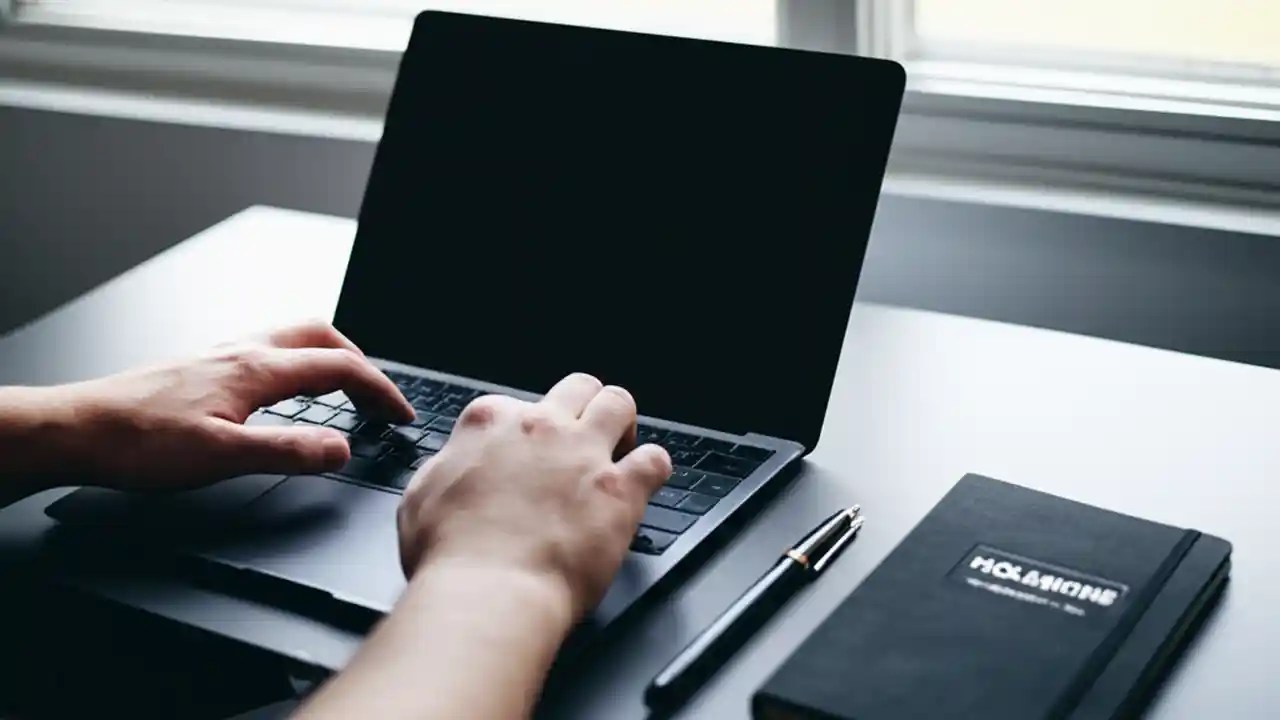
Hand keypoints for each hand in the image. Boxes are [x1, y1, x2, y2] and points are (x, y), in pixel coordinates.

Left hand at [37, 321, 413, 491]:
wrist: (79, 430)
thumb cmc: (138, 442)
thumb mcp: (222, 456)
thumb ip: (289, 450)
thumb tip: (342, 448)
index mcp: (256, 369)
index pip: (340, 367)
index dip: (380, 391)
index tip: (401, 415)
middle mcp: (242, 352)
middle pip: (322, 337)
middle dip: (361, 362)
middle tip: (378, 397)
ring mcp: (222, 357)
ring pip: (292, 341)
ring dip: (329, 358)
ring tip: (343, 390)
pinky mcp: (205, 369)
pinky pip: (267, 353)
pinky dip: (297, 366)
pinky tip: (283, 394)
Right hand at [397, 372, 672, 618]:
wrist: (486, 595)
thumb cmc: (449, 558)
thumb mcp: (421, 498)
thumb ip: (447, 469)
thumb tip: (457, 467)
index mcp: (489, 423)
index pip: (514, 404)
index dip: (524, 433)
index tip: (526, 456)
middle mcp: (540, 427)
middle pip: (577, 387)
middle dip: (583, 408)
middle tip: (582, 441)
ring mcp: (583, 453)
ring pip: (619, 402)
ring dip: (622, 424)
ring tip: (618, 450)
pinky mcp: (620, 489)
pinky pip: (656, 459)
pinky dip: (653, 469)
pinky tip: (644, 484)